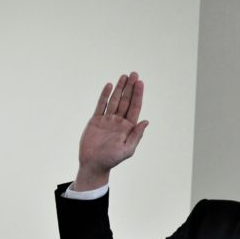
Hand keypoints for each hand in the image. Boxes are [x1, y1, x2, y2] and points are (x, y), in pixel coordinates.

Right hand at [75, 71, 149, 190]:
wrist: (93, 164)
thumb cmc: (111, 159)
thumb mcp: (127, 149)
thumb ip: (136, 135)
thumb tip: (146, 121)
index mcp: (128, 127)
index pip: (134, 107)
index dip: (137, 95)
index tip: (140, 83)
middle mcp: (119, 121)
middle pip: (126, 101)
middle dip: (130, 88)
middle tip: (134, 74)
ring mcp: (107, 120)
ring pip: (114, 100)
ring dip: (119, 88)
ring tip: (124, 76)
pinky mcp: (96, 120)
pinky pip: (101, 105)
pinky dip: (105, 95)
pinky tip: (109, 86)